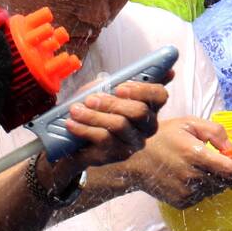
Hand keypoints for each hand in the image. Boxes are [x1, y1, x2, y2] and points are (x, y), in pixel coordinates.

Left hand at [53, 79, 170, 171]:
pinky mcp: (119, 154)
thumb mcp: (103, 90)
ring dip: (94, 115)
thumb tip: (131, 76)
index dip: (142, 90)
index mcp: (149, 105)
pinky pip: (104, 139)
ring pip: (119, 125)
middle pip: (139, 112)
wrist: (76, 138)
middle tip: (91, 99)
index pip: (159, 95)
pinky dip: (85, 129)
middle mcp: (147, 125)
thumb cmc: (95, 109)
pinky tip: (72, 124)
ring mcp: (134, 141)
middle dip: (112, 103)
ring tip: (75, 110)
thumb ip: (116, 81)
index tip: (120, 87)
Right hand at [121, 116, 231, 208]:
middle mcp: (191, 177)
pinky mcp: (181, 202)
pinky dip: (208, 187)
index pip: (229, 169)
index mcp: (194, 155)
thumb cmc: (163, 137)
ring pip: (216, 189)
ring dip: (222, 179)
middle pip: (226, 180)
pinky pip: (203, 196)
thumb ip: (215, 132)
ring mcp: (186, 192)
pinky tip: (199, 175)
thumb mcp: (190, 124)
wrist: (135, 160)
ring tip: (214, 166)